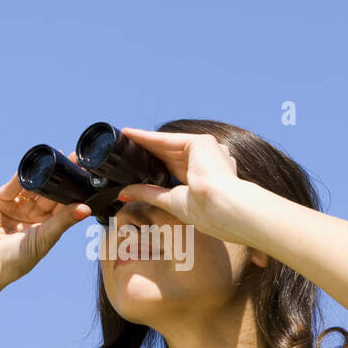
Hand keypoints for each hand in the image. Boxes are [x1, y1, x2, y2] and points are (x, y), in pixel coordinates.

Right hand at [0, 151, 90, 285]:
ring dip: (44, 174)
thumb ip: (63, 220)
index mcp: (47, 225)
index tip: (87, 178)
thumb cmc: (16, 260)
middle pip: (49, 192)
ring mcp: (16, 205)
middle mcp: (32, 213)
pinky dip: (23, 176)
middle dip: (60, 179)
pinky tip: (34, 170)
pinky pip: (13, 184)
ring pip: (33, 185)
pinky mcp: (0, 199)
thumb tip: (86, 209)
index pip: (63, 204)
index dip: (73, 191)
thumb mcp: (44, 238)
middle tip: (74, 163)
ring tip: (56, 162)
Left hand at [114, 127, 244, 241]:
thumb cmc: (206, 212)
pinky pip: (167, 139)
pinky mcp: (201, 142)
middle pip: (170, 153)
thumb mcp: (171, 200)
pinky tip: (131, 135)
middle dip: (148, 151)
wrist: (222, 208)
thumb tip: (124, 195)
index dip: (155, 164)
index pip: (175, 167)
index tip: (135, 163)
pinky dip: (148, 138)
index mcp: (206, 178)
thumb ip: (149, 194)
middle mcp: (209, 160)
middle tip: (126, 148)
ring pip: (168, 144)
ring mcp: (207, 149)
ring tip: (125, 138)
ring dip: (145, 141)